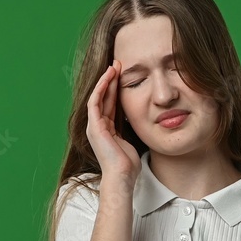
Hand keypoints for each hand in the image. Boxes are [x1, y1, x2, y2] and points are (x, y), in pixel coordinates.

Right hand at [86, 60, 140, 184]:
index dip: (116, 88)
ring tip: (114, 66)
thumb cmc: (129, 165)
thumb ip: (134, 130)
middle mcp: (98, 126)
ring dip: (106, 80)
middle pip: (104, 97)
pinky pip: (95, 102)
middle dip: (111, 80)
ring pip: (99, 96)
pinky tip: (109, 77)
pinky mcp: (94, 126)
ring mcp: (94, 126)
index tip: (124, 74)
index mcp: (107, 129)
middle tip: (118, 63)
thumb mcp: (133, 141)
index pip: (111, 103)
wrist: (122, 176)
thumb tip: (147, 122)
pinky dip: (101, 88)